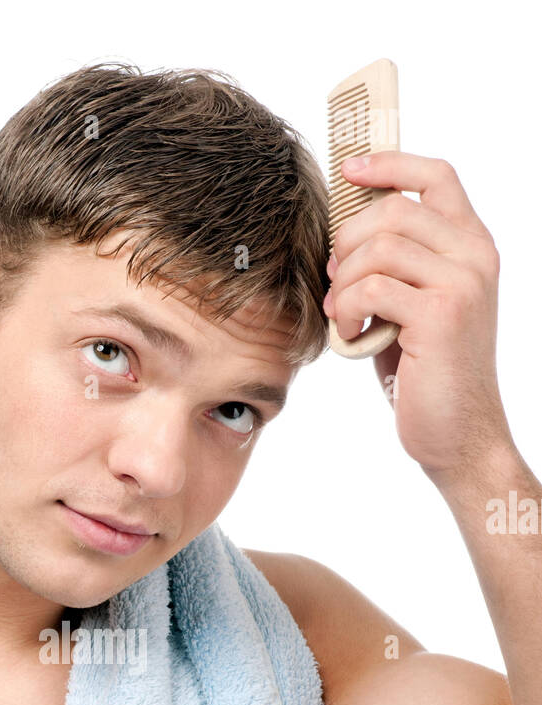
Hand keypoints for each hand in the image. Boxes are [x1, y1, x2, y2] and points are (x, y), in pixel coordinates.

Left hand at [323, 151, 512, 478]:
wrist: (459, 434)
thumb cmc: (428, 373)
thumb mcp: (414, 306)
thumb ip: (397, 265)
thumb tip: (346, 231)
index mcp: (472, 246)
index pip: (437, 176)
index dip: (389, 163)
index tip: (349, 171)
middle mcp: (475, 256)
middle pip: (392, 210)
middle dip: (346, 244)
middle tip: (335, 280)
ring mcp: (462, 283)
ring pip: (377, 248)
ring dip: (343, 284)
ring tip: (343, 316)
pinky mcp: (440, 315)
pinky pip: (370, 289)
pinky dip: (346, 311)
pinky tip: (350, 335)